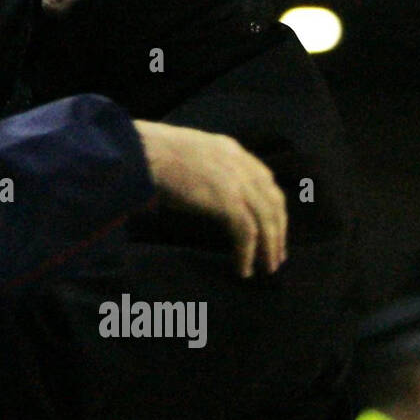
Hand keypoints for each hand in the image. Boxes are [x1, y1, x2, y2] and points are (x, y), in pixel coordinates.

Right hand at [133, 120, 287, 278]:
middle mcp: (240, 163)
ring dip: (269, 246)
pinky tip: (243, 269)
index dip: (272, 206)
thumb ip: (201, 170)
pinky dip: (248, 254)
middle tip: (276, 255)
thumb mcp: (185, 154)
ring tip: (266, 268)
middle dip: (278, 230)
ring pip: (266, 220)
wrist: (141, 153)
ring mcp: (236, 182)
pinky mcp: (227, 201)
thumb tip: (200, 192)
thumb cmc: (149, 154)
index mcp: (230, 149)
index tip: (272, 226)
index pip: (265, 180)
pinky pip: (247, 233)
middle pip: (273, 201)